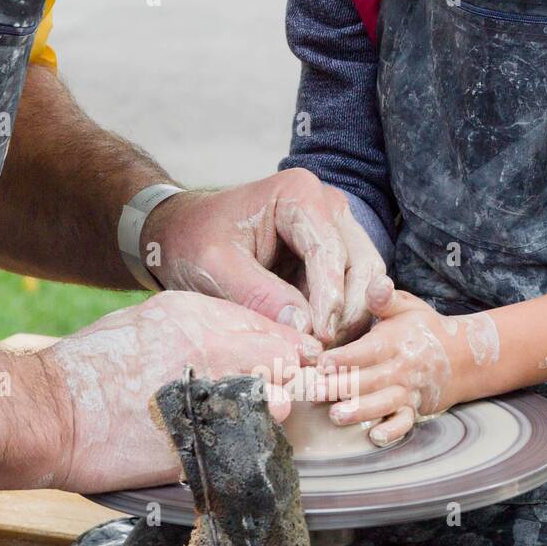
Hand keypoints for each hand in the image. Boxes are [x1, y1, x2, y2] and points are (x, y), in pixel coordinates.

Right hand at [39, 292, 317, 492]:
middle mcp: (210, 344)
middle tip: (273, 395)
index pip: (268, 324)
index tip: (281, 365)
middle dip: (284, 377)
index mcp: (193, 313)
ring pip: (277, 398)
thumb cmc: (87, 373)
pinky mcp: (205, 434)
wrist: (49, 415)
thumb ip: (196, 331)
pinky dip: (251, 443)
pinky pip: (251, 438)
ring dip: (272, 412)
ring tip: (247, 420)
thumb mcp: (144, 326)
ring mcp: (210, 389)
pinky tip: (229, 444)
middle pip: (282, 358)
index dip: (280, 348)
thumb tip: (236, 345)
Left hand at [141, 169, 385, 346]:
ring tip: (324, 351)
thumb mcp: (216, 267)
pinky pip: (351, 290)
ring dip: (349, 317)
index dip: (329, 299)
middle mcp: (326, 206)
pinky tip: (324, 345)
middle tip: (327, 351)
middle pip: (361, 264)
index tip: (321, 337)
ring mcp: (334, 230)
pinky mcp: (331, 257)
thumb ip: (258, 294)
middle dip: (346, 310)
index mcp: (299, 194)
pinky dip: (342, 318)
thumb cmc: (193, 241)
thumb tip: (303, 328)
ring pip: (365, 279)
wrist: (182, 235)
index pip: (330, 251)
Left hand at [316, 280, 499, 445]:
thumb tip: (377, 283)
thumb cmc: (422, 330)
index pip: (369, 350)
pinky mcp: (414, 409)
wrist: (462, 356)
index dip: (346, 357)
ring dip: (361, 411)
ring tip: (337, 416)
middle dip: (341, 386)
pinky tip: (375, 437)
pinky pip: (405, 422)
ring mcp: (409, 391)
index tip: (322, 362)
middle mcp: (403, 368)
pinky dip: (392, 431)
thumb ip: (385, 299)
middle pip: (370, 379)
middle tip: (315, 392)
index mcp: (396, 342)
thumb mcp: (407, 307)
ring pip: (384, 403)